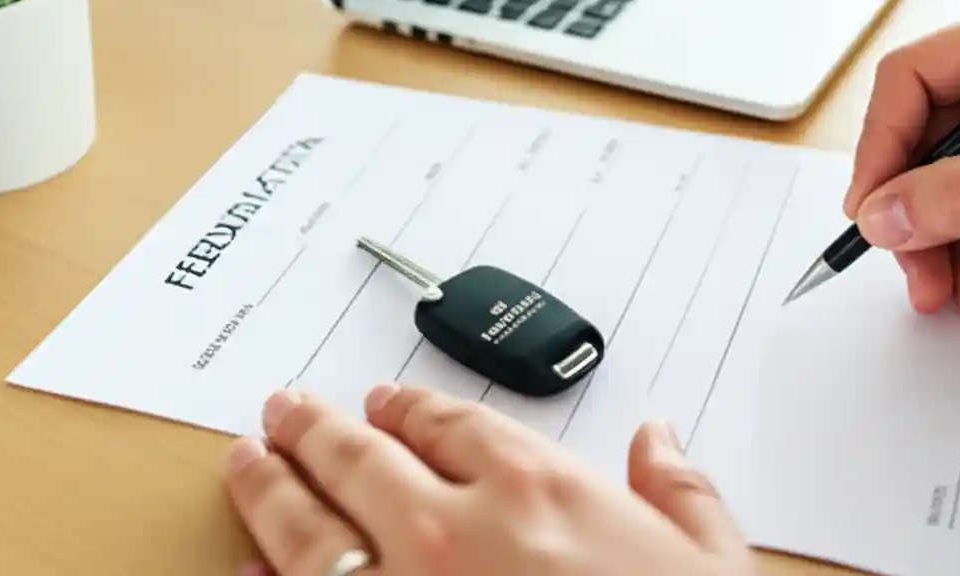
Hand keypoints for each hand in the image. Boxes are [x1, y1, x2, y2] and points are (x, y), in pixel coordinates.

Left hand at [224, 386, 751, 575]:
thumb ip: (679, 493)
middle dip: (316, 430)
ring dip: (271, 487)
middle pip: (361, 457)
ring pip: (311, 526)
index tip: (386, 401)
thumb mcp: (711, 566)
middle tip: (286, 412)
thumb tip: (660, 442)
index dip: (409, 406)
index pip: (450, 423)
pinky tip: (249, 569)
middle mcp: (454, 531)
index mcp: (537, 489)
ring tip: (248, 461)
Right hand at [845, 0, 959, 327]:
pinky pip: (958, 228)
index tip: (872, 204)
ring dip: (931, 252)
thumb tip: (881, 212)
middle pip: (910, 144)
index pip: (910, 78)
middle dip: (908, 213)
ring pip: (927, 195)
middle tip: (909, 260)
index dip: (880, 143)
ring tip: (945, 291)